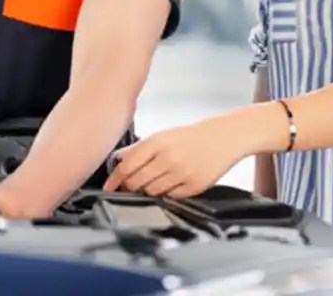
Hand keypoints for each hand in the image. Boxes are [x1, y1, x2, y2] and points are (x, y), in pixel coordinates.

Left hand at [102, 114, 251, 199]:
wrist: (223, 138)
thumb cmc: (191, 137)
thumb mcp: (162, 136)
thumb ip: (139, 149)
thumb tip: (117, 161)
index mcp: (157, 142)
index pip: (127, 166)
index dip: (115, 179)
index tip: (109, 186)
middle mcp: (168, 158)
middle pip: (136, 182)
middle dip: (130, 186)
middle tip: (132, 184)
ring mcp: (182, 173)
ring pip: (151, 192)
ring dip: (149, 189)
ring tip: (158, 179)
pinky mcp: (194, 186)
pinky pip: (170, 197)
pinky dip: (167, 192)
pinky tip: (173, 181)